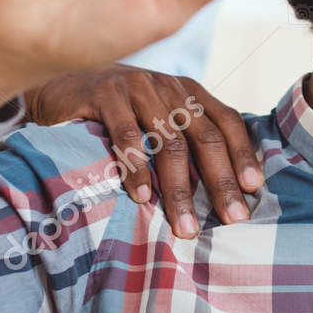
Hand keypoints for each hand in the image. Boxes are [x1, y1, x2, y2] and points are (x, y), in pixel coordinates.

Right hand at [27, 66, 261, 236]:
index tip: (255, 189)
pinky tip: (140, 197)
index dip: (243, 154)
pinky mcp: (104, 94)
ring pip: (168, 143)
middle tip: (233, 218)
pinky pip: (126, 135)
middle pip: (205, 136)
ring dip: (179, 189)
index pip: (227, 121)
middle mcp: (168, 86)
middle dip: (221, 181)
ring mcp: (136, 87)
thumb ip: (184, 141)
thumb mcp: (155, 119)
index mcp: (188, 92)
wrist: (57, 89)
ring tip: (186, 226)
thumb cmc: (113, 115)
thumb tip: (224, 190)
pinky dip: (135, 168)